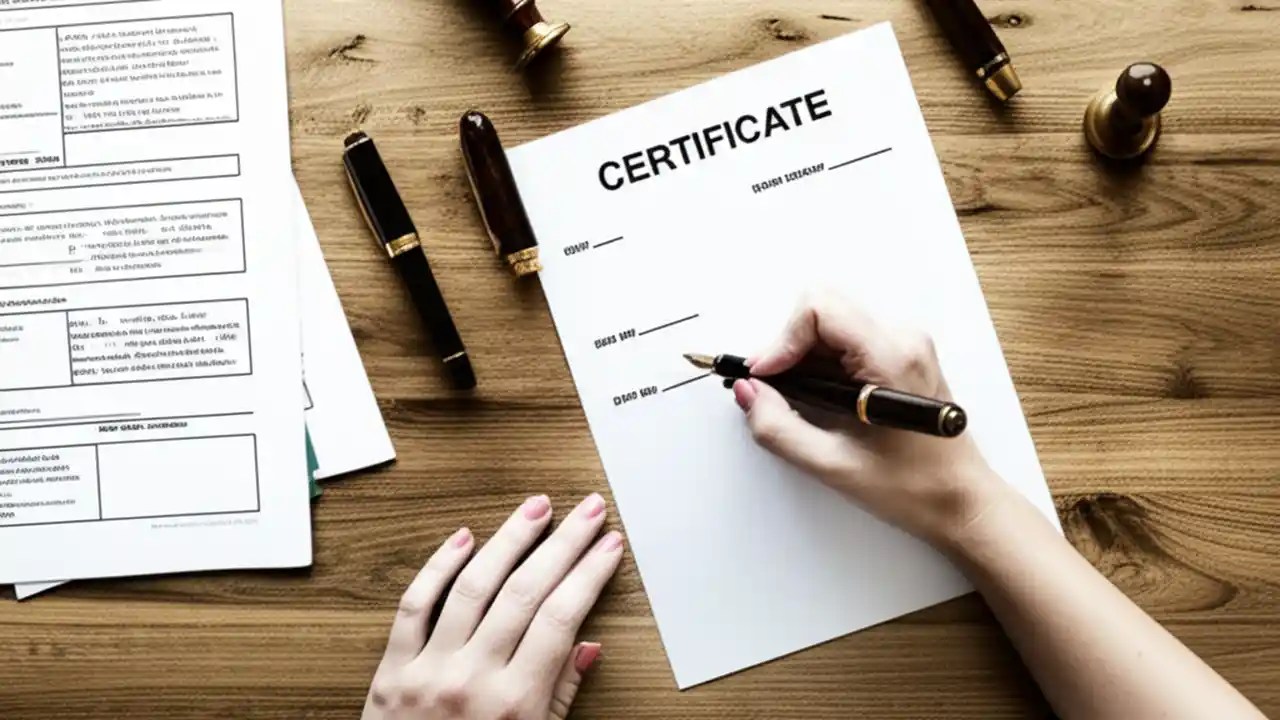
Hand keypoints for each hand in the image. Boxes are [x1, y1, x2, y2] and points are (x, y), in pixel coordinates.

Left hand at [363, 494, 623, 719]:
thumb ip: (560, 696)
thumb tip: (586, 644)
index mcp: (515, 704)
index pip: (562, 616)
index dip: (589, 573)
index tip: (608, 544)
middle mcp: (472, 680)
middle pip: (525, 591)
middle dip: (563, 542)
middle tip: (588, 509)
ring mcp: (429, 670)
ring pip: (472, 585)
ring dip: (509, 539)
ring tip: (536, 508)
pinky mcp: (392, 670)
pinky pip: (414, 604)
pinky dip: (438, 566)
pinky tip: (465, 537)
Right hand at [734, 291, 1013, 548]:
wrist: (961, 501)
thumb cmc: (915, 487)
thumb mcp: (833, 465)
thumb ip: (778, 427)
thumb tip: (747, 392)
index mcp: (892, 357)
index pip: (819, 309)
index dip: (781, 340)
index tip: (764, 376)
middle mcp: (903, 339)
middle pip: (823, 309)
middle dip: (787, 345)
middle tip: (770, 387)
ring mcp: (905, 344)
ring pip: (832, 322)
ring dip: (802, 354)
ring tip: (792, 397)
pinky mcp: (901, 355)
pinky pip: (847, 339)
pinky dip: (820, 360)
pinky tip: (817, 396)